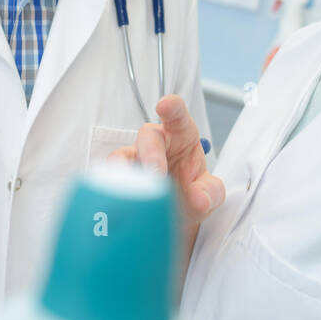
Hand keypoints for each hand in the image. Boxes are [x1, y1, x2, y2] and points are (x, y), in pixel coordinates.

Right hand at [109, 94, 224, 224]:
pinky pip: (110, 182)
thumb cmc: (192, 192)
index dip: (171, 107)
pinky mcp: (119, 180)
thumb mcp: (209, 192)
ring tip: (136, 192)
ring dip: (126, 172)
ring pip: (121, 157)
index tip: (165, 105)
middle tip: (157, 174)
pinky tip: (123, 205)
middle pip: (147, 136)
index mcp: (180, 134)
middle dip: (151, 153)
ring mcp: (133, 161)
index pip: (176, 114)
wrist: (177, 214)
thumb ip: (210, 193)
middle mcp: (154, 143)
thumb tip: (198, 200)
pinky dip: (115, 193)